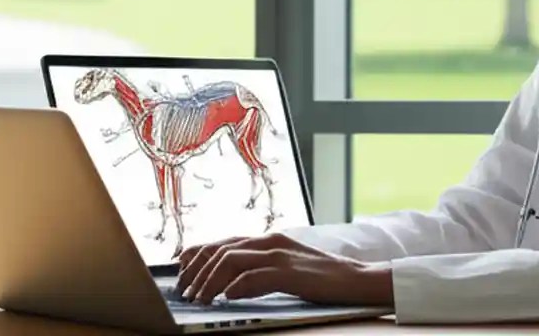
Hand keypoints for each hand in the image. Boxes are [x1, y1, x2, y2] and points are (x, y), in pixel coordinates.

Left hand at [176, 232, 392, 306]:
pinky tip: (227, 298)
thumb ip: (259, 270)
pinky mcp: (289, 271)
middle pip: (220, 250)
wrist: (355, 278)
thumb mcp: (285, 269)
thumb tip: (229, 286)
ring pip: (230, 260)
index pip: (222, 242)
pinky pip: (254, 276)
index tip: (182, 272)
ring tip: (200, 299)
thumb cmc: (321, 278)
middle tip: (186, 292)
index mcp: (267, 240)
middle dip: (197, 271)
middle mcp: (269, 241)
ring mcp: (279, 254)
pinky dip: (236, 287)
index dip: (197, 256)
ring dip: (210, 281)